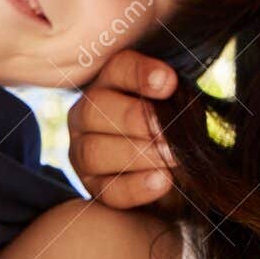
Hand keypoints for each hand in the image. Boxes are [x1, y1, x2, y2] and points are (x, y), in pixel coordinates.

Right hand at [67, 50, 178, 209]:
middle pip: (96, 109)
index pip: (118, 68)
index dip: (141, 73)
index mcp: (109, 81)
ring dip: (137, 154)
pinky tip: (163, 180)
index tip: (170, 82)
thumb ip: (173, 96)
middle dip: (136, 119)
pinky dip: (137, 186)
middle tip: (167, 130)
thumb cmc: (175, 125)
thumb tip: (173, 88)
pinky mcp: (92, 186)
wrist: (176, 168)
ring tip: (171, 156)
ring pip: (94, 151)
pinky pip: (107, 189)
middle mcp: (86, 113)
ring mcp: (82, 151)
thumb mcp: (177, 104)